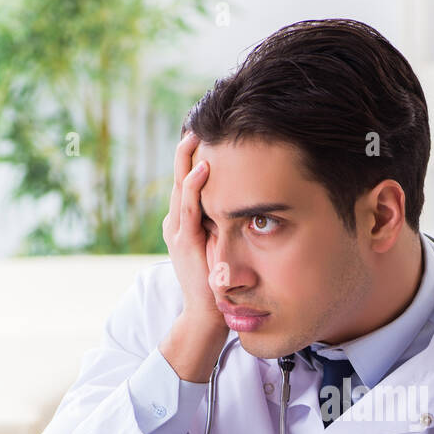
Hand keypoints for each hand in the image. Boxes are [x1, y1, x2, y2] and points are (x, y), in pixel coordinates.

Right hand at [160, 131, 226, 381]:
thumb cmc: (223, 283)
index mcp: (187, 220)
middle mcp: (178, 221)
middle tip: (202, 118)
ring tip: (197, 131)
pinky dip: (195, 185)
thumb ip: (232, 221)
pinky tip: (205, 166)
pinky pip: (188, 207)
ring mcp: (178, 231)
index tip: (212, 128)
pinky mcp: (186, 242)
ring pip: (180, 184)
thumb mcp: (228, 243)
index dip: (197, 153)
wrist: (210, 315)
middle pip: (181, 173)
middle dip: (190, 146)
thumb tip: (256, 199)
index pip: (189, 177)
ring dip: (188, 157)